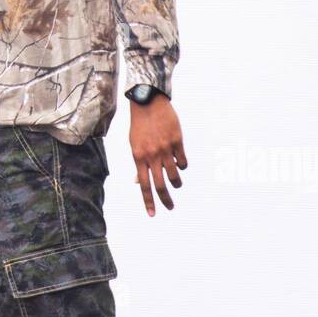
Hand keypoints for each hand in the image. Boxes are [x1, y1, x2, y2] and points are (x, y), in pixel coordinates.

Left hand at [129, 93, 186, 215]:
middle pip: (160, 185)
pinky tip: (180, 164)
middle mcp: (152, 155)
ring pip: (174, 175)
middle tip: (170, 207)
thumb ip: (138, 163)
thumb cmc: (140, 125)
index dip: (148, 201)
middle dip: (165, 200)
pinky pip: (183, 162)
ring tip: (176, 184)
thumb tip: (137, 182)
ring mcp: (165, 149)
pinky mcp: (177, 142)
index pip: (143, 185)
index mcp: (138, 157)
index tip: (152, 214)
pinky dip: (182, 166)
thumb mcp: (134, 145)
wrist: (149, 102)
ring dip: (176, 183)